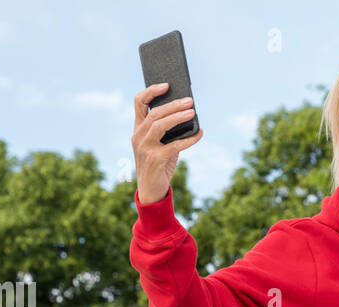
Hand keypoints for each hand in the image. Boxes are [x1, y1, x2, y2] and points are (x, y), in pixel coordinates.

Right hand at [132, 82, 203, 203]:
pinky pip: (174, 145)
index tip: (167, 85)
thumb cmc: (159, 164)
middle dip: (174, 105)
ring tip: (192, 112)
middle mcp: (138, 136)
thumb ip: (169, 131)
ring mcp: (145, 148)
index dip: (151, 91)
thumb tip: (189, 115)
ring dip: (178, 117)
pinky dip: (188, 139)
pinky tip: (199, 135)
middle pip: (154, 113)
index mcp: (138, 129)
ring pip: (160, 124)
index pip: (139, 102)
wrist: (151, 190)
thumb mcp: (161, 144)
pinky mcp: (155, 160)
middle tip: (190, 101)